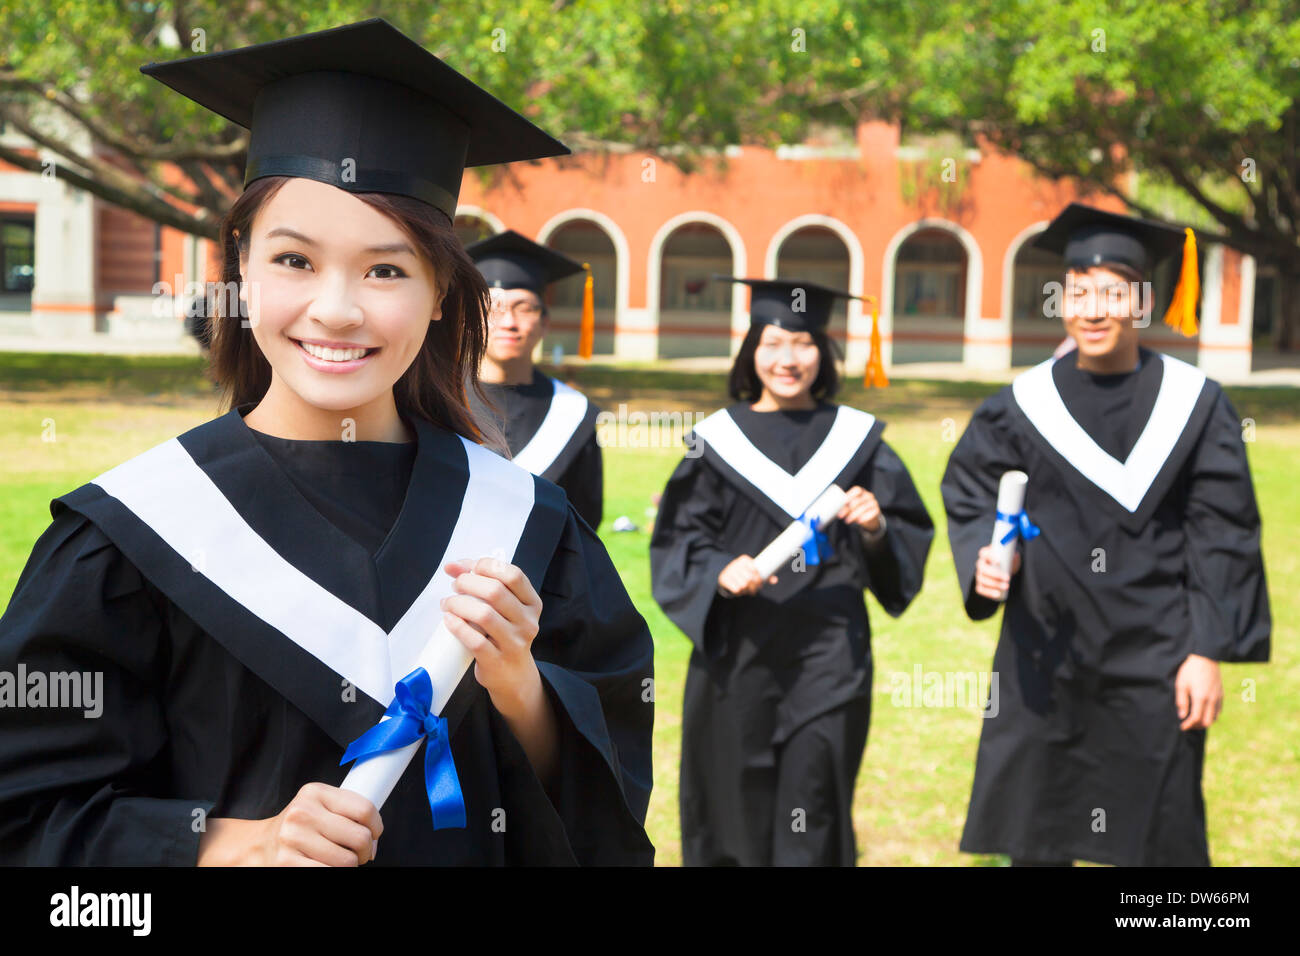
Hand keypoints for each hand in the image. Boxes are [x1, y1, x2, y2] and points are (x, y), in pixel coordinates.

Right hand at [197, 782, 382, 865]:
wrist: (260, 845)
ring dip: (351, 865)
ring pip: (347, 861)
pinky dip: (336, 873)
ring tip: (341, 859)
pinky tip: (328, 866)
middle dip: (366, 850)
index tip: (374, 834)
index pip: (364, 809)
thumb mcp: (319, 805)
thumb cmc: (299, 826)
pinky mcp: (288, 864)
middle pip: (359, 837)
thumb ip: (347, 810)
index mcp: (314, 793)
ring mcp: (293, 839)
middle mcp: (302, 813)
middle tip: (360, 853)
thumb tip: (375, 837)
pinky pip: (330, 873)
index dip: (377, 827)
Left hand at [441, 556, 544, 716]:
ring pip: (484, 615)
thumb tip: (453, 566)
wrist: (513, 675)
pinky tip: (449, 620)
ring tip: (448, 603)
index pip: (513, 575)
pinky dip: (458, 627)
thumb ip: (484, 582)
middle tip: (455, 586)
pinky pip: (475, 641)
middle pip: (495, 591)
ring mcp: (514, 643)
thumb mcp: (505, 608)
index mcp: (532, 603)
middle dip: (468, 583)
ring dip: (459, 604)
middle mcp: (527, 622)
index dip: (487, 566)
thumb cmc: (504, 633)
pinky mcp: (497, 661)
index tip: (469, 568)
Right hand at [717, 555, 776, 595]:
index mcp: (744, 559)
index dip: (759, 579)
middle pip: (749, 579)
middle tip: (755, 590)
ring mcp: (729, 571)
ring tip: (747, 590)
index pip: (755, 570)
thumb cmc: (743, 574)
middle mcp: (736, 563)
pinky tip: (740, 591)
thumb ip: (764, 576)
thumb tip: (775, 580)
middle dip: (754, 587)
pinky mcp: (724, 578)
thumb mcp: (753, 572)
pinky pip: (736, 589)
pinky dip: (740, 592)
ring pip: (743, 585)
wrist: (726, 575)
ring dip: (747, 590)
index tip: (760, 584)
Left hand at [837, 486, 881, 531]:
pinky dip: (864, 517)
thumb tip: (834, 509)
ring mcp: (873, 502)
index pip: (857, 490)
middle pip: (858, 500)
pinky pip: (871, 513)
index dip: (850, 495)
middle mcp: (868, 495)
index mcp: (861, 491)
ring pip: (864, 508)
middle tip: (841, 515)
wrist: (869, 517)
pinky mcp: (877, 510)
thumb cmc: (857, 509)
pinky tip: (859, 521)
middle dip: (848, 509)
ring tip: (847, 520)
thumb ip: (844, 506)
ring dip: (854, 515)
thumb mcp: (850, 507)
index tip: (844, 502)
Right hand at [972, 544, 1020, 600]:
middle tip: (1007, 577)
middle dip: (995, 574)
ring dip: (994, 584)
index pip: (983, 553)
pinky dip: (988, 592)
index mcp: (986, 554)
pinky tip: (997, 594)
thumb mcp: (1011, 557)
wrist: (1005, 571)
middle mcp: (980, 564)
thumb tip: (1016, 556)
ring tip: (1006, 586)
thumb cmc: (1007, 562)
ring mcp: (979, 574)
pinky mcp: (980, 584)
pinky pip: (981, 589)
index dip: (989, 556)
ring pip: (982, 579)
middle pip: (982, 568)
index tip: (999, 561)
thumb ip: (1013, 556)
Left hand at [1175, 653, 1222, 729]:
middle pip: (1207, 722)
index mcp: (1200, 698)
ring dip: (1204, 722)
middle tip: (1188, 725)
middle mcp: (1211, 700)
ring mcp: (1218, 697)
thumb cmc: (1190, 670)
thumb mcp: (1181, 684)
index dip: (1188, 725)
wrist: (1206, 658)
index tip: (1182, 727)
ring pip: (1214, 718)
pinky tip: (1203, 713)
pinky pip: (1218, 710)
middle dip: (1197, 726)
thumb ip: (1182, 701)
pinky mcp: (1221, 694)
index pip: (1196, 718)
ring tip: (1195, 720)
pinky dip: (1211, 716)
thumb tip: (1182, 716)